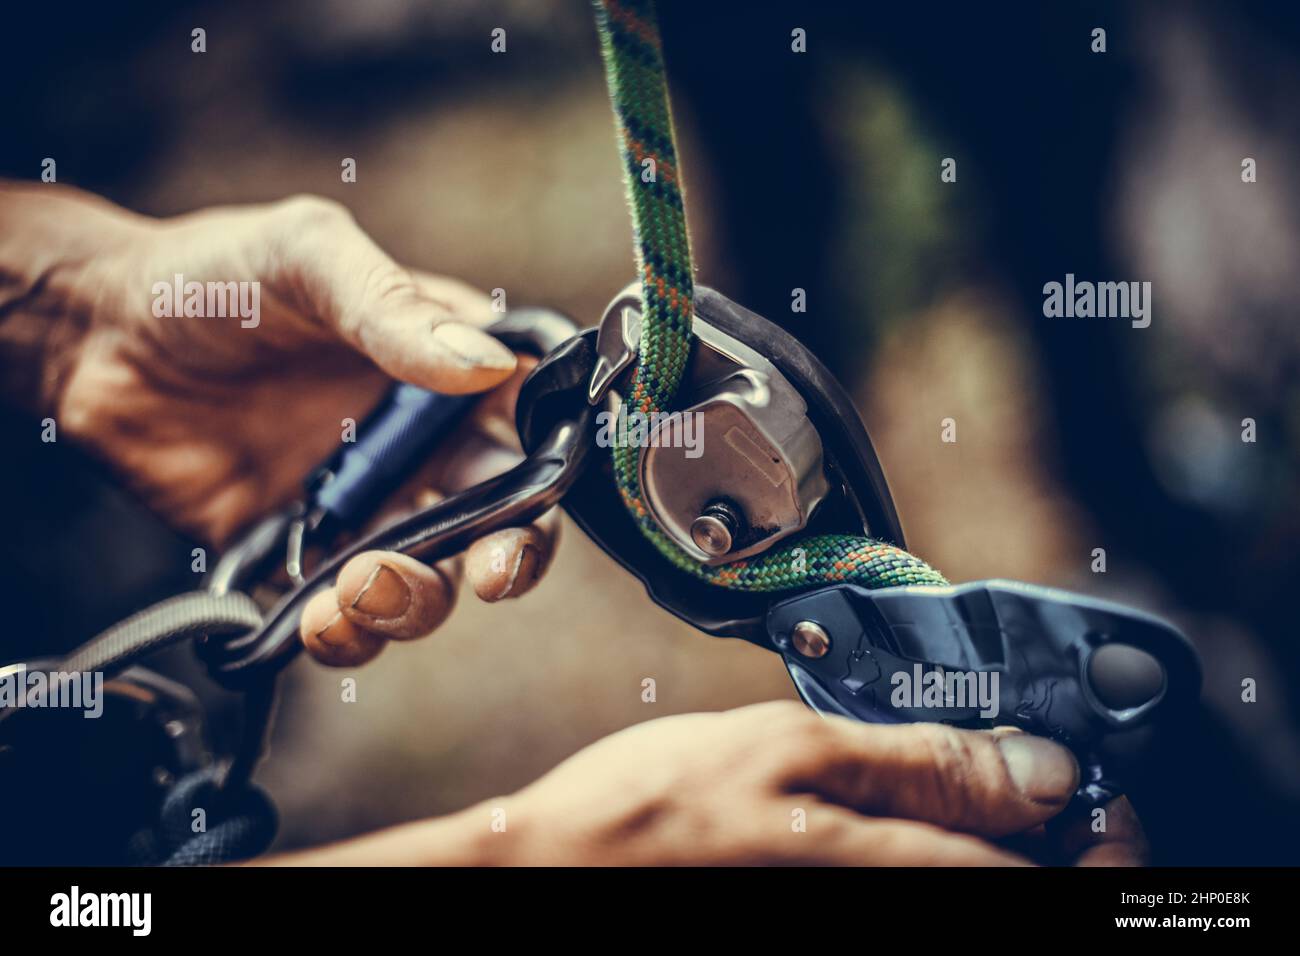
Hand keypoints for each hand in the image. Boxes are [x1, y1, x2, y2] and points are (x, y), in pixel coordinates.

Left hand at [0, 184, 557, 664]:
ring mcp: (361, 505)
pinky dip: (346, 635)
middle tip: (487, 573)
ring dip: (417, 602)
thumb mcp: (307, 256)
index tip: (535, 504)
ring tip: (364, 590)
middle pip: (499, 522)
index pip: (529, 429)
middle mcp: (415, 445)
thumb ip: (392, 308)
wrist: (95, 335)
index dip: (550, 475)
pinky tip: (320, 619)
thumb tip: (486, 366)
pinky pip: (343, 614)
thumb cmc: (211, 274)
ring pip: (428, 581)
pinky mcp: (298, 554)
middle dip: (505, 559)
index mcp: (442, 368)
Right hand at [274, 702, 1145, 865]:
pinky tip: (909, 799)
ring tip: (977, 771)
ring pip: (967, 872)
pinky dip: (937, 835)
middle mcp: (887, 903)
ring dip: (1000, 826)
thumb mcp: (792, 755)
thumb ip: (921, 765)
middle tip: (1038, 768)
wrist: (562, 867)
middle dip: (1055, 824)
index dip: (1101, 827)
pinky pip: (911, 871)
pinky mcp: (826, 892)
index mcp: (894, 874)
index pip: (1053, 874)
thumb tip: (1037, 770)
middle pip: (1019, 879)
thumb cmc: (658, 809)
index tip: (1100, 783)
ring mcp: (853, 902)